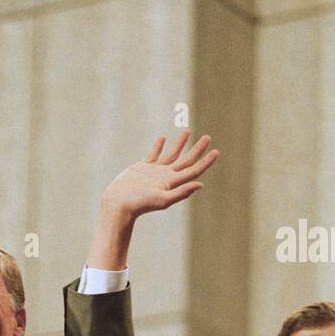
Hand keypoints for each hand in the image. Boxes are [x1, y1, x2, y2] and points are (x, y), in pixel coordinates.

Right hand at [99, 131, 219, 228]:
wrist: (118, 204)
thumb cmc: (139, 204)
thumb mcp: (162, 199)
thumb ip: (181, 192)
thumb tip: (200, 185)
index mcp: (172, 183)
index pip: (193, 170)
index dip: (205, 162)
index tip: (216, 151)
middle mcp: (166, 176)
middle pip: (186, 160)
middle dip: (197, 149)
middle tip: (208, 137)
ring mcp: (154, 172)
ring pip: (171, 154)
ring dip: (180, 143)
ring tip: (187, 131)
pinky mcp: (141, 168)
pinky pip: (153, 154)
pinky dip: (158, 146)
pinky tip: (163, 138)